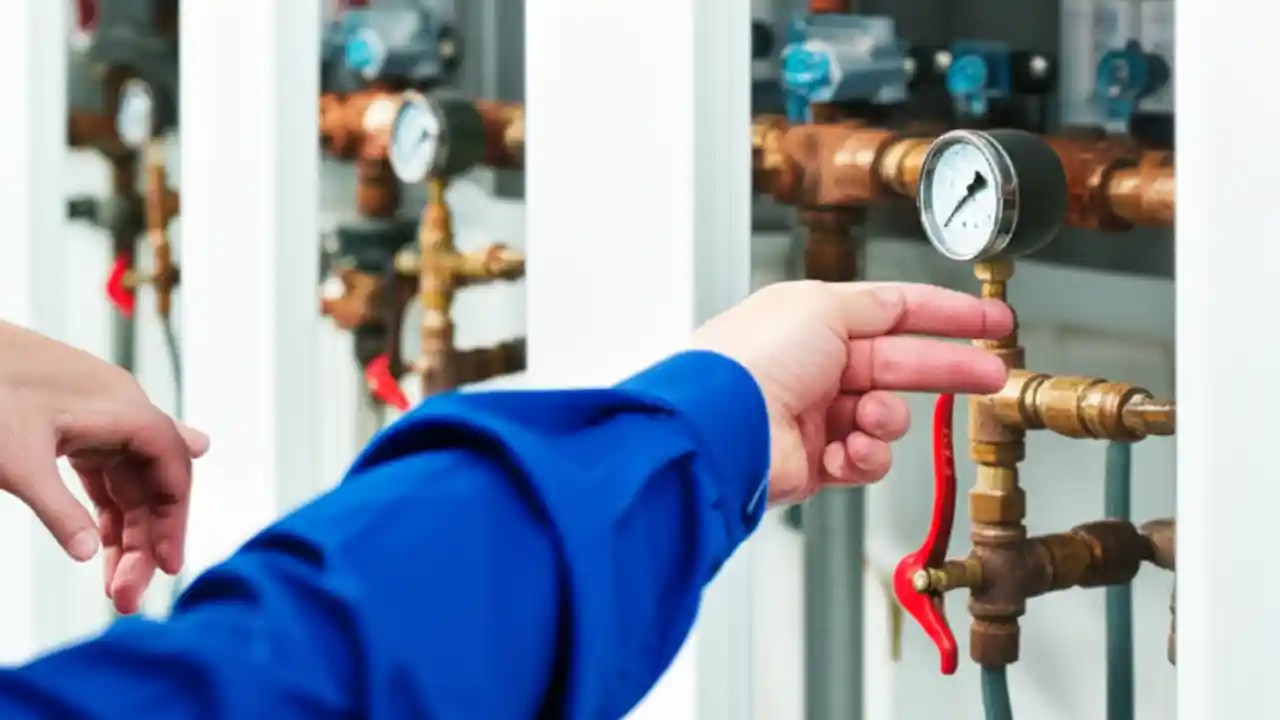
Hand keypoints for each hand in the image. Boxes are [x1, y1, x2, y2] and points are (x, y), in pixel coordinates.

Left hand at [0, 321, 208, 613]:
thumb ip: (60, 509)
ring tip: (114, 584)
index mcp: (125, 410)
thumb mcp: (18, 461)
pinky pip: (103, 477)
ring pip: (128, 486)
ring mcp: (99, 421)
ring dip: (126, 534)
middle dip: (146, 540)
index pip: (172, 470)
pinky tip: (107, 545)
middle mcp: (122, 413)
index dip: (173, 521)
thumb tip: (90, 554)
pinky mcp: (74, 429)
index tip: (167, 567)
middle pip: (152, 484)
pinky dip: (105, 513)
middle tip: (129, 594)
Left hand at [691, 281, 1012, 504]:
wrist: (721, 429)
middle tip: (989, 374)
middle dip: (948, 369)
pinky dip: (864, 455)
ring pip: (885, 417)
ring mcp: (813, 415)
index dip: (946, 316)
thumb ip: (872, 306)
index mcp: (812, 320)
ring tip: (872, 417)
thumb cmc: (754, 359)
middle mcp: (812, 365)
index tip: (989, 322)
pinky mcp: (812, 461)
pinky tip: (848, 449)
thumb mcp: (823, 306)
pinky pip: (864, 459)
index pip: (893, 312)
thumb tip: (899, 305)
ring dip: (888, 419)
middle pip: (899, 364)